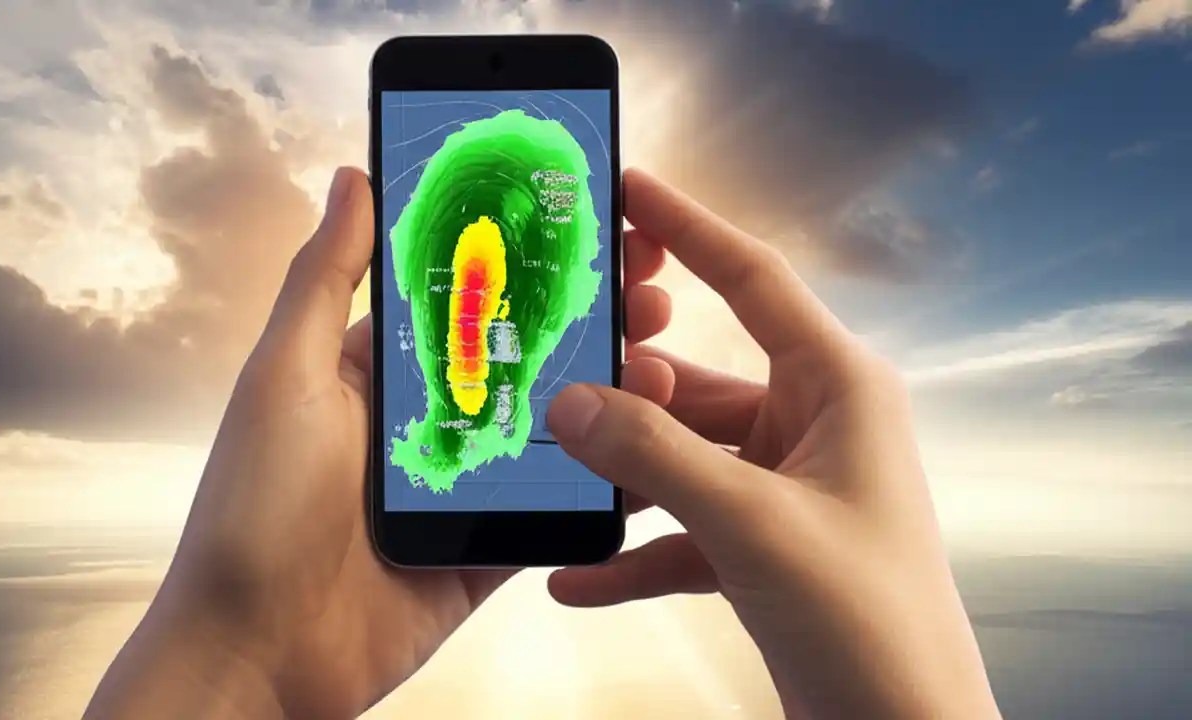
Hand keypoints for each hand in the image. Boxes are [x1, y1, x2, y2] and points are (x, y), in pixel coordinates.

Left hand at [85, 167, 675, 718]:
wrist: (260, 654)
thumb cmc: (254, 508)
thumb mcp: (286, 376)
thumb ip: (326, 278)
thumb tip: (354, 178)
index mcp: (376, 371)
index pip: (466, 296)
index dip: (527, 258)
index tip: (585, 221)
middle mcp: (424, 419)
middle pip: (522, 354)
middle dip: (587, 317)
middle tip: (649, 288)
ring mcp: (462, 483)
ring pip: (552, 423)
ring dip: (609, 388)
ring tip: (660, 356)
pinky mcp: (488, 545)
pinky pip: (556, 503)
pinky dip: (604, 474)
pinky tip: (652, 441)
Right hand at [546, 170, 1000, 719]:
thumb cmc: (870, 622)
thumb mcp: (752, 524)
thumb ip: (656, 455)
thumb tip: (571, 401)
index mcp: (839, 387)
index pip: (754, 280)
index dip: (691, 228)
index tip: (631, 190)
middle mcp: (813, 425)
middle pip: (699, 382)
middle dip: (629, 390)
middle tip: (558, 373)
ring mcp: (786, 488)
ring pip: (682, 456)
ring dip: (624, 475)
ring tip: (557, 479)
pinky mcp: (764, 546)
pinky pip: (682, 531)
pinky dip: (634, 552)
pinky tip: (577, 577)